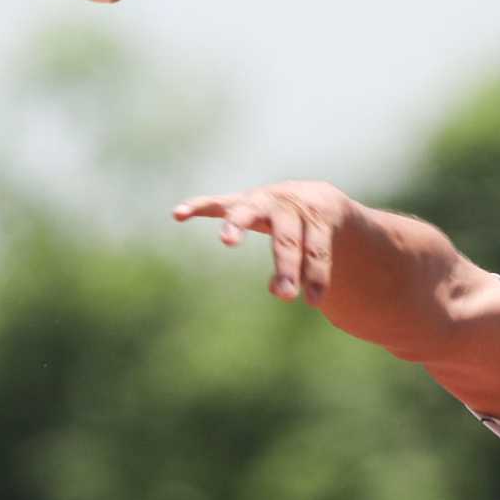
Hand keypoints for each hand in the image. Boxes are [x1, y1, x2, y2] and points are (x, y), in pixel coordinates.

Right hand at [172, 181, 360, 303]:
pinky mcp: (240, 201)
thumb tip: (279, 291)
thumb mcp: (321, 250)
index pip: (316, 248)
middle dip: (286, 266)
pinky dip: (197, 206)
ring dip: (238, 225)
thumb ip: (306, 272)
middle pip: (287, 238)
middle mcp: (289, 204)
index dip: (317, 276)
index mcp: (318, 215)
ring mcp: (262, 200)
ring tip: (227, 241)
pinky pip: (215, 203)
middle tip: (286, 295)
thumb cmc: (318, 234)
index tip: (314, 302)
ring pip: (250, 213)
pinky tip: (178, 214)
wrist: (314, 197)